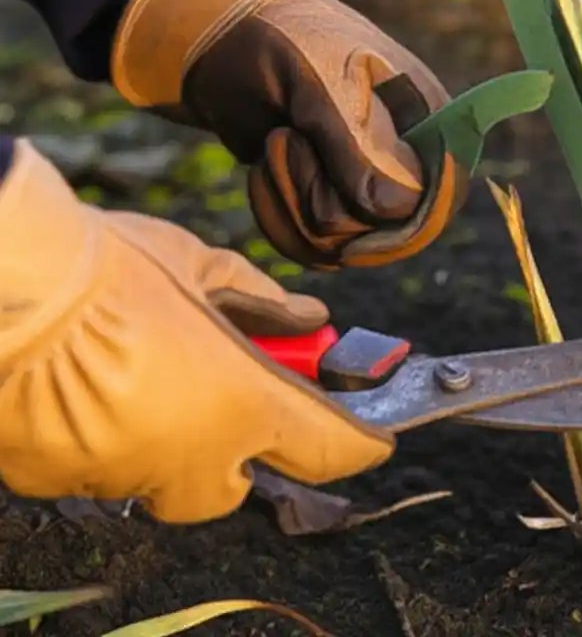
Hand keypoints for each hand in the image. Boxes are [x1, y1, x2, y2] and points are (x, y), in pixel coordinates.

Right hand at [0, 139, 393, 522]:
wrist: (2, 283)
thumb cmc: (109, 267)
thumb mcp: (202, 267)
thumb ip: (264, 303)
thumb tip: (310, 318)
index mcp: (245, 404)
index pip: (332, 448)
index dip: (361, 442)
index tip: (373, 436)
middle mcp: (191, 457)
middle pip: (237, 486)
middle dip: (242, 454)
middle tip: (229, 399)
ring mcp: (123, 476)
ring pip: (161, 482)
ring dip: (167, 445)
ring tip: (143, 380)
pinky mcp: (58, 479)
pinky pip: (98, 473)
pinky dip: (104, 444)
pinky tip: (87, 393)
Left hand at [109, 0, 466, 269]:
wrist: (233, 43)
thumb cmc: (287, 45)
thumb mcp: (319, 87)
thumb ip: (357, 147)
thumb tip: (396, 210)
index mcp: (432, 127)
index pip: (438, 200)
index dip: (395, 219)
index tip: (335, 201)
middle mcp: (413, 169)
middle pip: (383, 235)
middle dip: (320, 195)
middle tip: (287, 136)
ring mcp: (373, 195)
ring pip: (341, 247)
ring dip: (291, 199)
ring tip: (277, 141)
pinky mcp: (334, 213)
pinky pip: (312, 251)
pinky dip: (276, 216)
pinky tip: (263, 172)